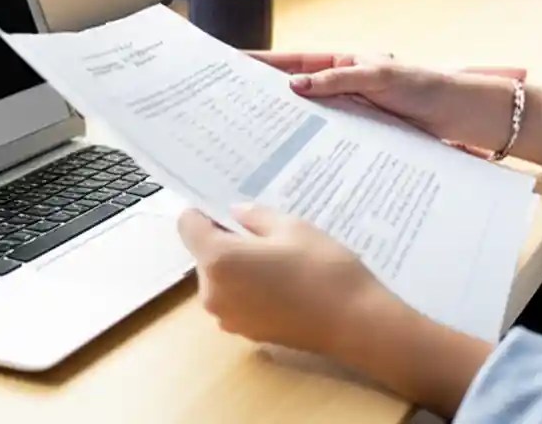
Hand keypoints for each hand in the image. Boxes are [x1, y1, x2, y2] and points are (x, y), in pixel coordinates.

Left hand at [177, 204, 494, 417]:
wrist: (354, 323)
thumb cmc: (322, 268)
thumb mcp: (292, 227)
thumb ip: (255, 216)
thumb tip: (236, 213)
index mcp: (218, 259)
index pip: (187, 225)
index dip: (204, 212)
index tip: (229, 209)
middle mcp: (212, 292)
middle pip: (203, 253)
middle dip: (225, 240)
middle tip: (264, 234)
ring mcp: (226, 317)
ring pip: (219, 278)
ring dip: (237, 265)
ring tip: (277, 259)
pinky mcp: (243, 333)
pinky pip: (234, 299)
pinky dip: (248, 288)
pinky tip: (282, 283)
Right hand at [251, 52, 541, 167]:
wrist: (476, 119)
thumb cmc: (434, 89)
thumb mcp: (384, 79)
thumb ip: (340, 80)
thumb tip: (295, 87)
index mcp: (348, 62)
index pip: (296, 61)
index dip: (264, 63)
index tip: (232, 65)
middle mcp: (347, 87)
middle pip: (297, 92)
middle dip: (266, 99)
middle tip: (232, 110)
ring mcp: (356, 114)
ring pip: (312, 119)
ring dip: (288, 128)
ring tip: (254, 139)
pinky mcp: (368, 138)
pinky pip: (333, 141)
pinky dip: (313, 148)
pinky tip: (296, 161)